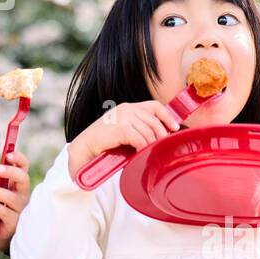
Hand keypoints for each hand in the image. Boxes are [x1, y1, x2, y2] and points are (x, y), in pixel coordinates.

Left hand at [0, 150, 31, 252]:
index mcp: (18, 184)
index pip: (23, 167)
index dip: (19, 159)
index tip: (8, 155)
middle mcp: (23, 194)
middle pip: (23, 179)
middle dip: (11, 172)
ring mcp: (20, 209)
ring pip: (11, 197)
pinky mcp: (14, 222)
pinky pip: (4, 212)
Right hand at [67, 100, 182, 174]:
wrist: (85, 147)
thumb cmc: (105, 143)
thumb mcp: (124, 130)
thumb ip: (139, 128)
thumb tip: (160, 135)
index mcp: (128, 107)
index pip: (154, 106)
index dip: (167, 116)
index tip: (174, 127)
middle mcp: (126, 109)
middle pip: (154, 121)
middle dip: (161, 135)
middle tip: (160, 147)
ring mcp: (122, 117)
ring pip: (147, 132)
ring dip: (150, 144)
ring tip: (147, 152)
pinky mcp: (119, 128)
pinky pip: (139, 138)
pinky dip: (142, 146)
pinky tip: (140, 152)